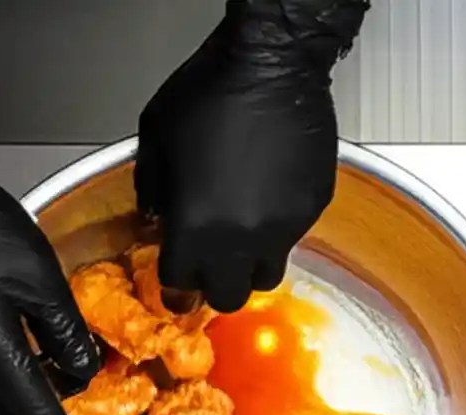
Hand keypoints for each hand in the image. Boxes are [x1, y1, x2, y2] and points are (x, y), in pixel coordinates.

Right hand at [0, 113, 100, 414]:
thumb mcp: (36, 272)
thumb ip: (63, 328)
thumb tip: (82, 369)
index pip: (33, 413)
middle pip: (8, 408)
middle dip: (44, 408)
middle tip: (79, 379)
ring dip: (25, 382)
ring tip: (58, 349)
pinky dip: (7, 360)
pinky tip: (25, 325)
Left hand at [136, 0, 368, 311]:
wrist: (271, 65)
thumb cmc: (208, 92)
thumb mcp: (154, 140)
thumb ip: (152, 190)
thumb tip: (157, 218)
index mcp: (195, 226)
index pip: (180, 288)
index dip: (175, 287)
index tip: (175, 282)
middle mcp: (241, 238)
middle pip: (230, 297)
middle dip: (216, 285)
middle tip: (210, 264)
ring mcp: (283, 227)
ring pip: (267, 274)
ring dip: (250, 263)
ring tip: (242, 233)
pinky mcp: (312, 209)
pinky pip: (293, 237)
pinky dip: (278, 228)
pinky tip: (268, 194)